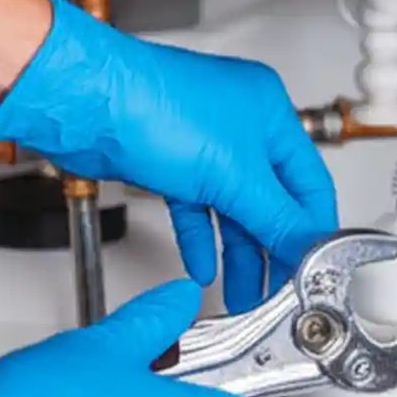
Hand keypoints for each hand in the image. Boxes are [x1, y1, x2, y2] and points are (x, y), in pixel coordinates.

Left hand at [0, 0, 337, 311]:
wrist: (83, 104)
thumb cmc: (151, 107)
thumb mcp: (232, 174)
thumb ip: (276, 217)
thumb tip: (308, 245)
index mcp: (269, 112)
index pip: (309, 182)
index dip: (312, 230)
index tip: (313, 270)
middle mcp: (239, 123)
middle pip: (270, 200)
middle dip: (272, 249)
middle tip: (276, 290)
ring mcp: (201, 142)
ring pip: (231, 208)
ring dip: (236, 252)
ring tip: (242, 292)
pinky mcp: (167, 160)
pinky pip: (194, 207)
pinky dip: (200, 237)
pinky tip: (202, 267)